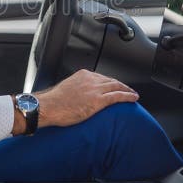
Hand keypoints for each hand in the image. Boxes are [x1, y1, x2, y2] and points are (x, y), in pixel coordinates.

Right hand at [11, 70, 138, 132]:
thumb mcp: (65, 90)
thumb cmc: (52, 102)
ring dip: (126, 89)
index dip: (109, 82)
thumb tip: (77, 97)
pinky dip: (127, 96)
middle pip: (110, 80)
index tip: (113, 86)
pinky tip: (133, 98)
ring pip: (116, 87)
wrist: (48, 107)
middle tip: (127, 89)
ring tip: (133, 93)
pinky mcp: (98, 100)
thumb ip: (75, 90)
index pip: (101, 77)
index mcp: (82, 75)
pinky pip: (117, 96)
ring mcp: (95, 89)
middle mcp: (90, 79)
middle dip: (120, 85)